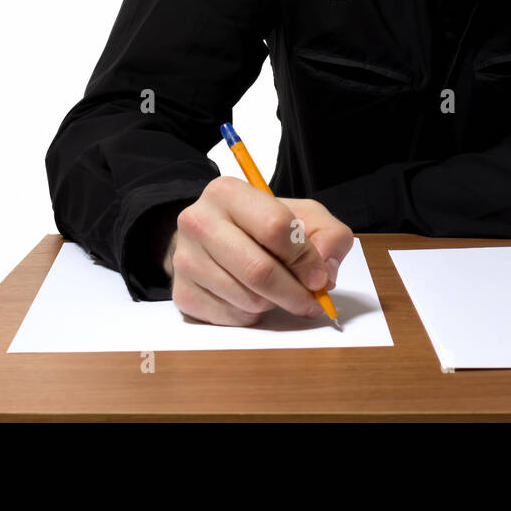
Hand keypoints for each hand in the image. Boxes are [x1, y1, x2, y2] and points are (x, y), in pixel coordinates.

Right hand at [160, 175, 353, 326]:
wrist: (212, 237)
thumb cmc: (261, 225)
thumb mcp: (302, 215)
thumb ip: (328, 235)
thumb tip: (324, 272)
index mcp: (227, 192)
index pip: (274, 226)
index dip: (305, 258)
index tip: (319, 275)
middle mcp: (198, 221)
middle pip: (258, 270)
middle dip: (294, 293)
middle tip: (310, 302)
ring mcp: (185, 259)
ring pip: (247, 299)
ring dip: (274, 303)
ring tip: (277, 291)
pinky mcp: (182, 293)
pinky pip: (231, 317)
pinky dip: (252, 315)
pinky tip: (253, 297)